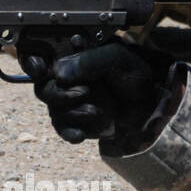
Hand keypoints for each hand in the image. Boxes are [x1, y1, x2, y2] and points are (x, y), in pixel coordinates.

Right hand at [18, 41, 174, 149]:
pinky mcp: (78, 122)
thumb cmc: (138, 74)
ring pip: (52, 110)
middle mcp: (67, 79)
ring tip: (99, 111)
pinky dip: (69, 132)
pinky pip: (62, 129)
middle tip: (85, 92)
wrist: (158, 104)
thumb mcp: (117, 58)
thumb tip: (58, 73)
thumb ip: (88, 61)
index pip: (39, 57)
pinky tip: (81, 134)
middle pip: (42, 88)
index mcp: (72, 56)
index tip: (40, 69)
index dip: (33, 63)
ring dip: (73, 113)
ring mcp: (71, 102)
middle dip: (61, 94)